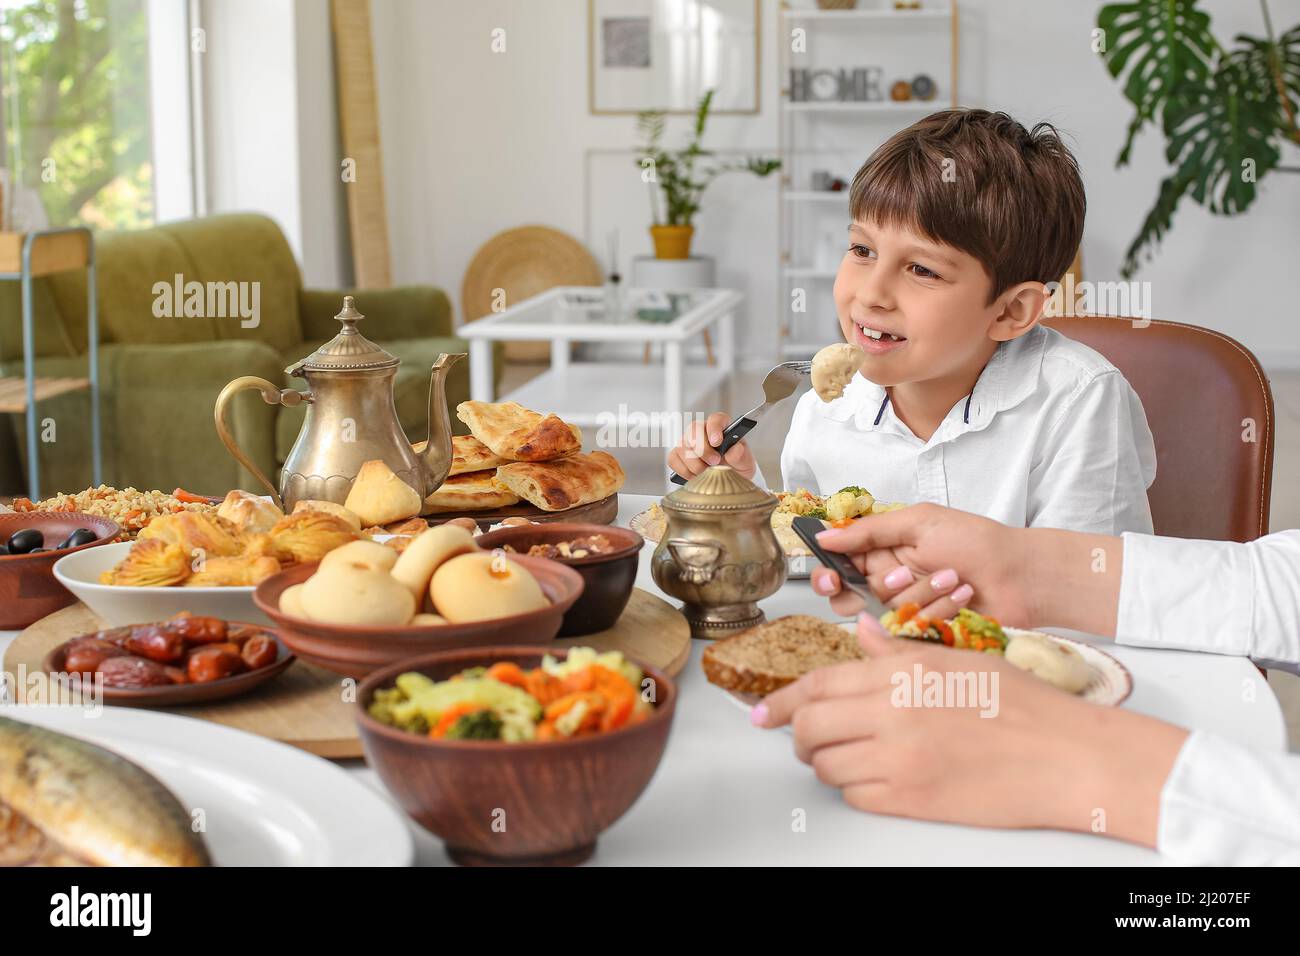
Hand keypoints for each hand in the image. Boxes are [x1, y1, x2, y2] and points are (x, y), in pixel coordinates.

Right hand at [667, 411, 755, 480]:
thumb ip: (741, 456)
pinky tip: (695, 476)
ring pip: (683, 446)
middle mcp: (702, 431)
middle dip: (703, 449)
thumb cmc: (736, 467)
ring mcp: (687, 442)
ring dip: (695, 464)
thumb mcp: (745, 463)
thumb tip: (736, 449)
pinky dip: (684, 470)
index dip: (714, 428)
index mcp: (721, 427)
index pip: (715, 419)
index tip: (717, 441)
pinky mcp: (677, 455)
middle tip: (715, 462)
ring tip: (707, 473)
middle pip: (694, 429)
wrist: (727, 481)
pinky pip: (673, 459)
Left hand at [754, 615, 1184, 843]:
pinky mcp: (910, 799)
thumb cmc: (1022, 705)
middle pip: (809, 727)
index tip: (762, 711)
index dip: (781, 700)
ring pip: (826, 766)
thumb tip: (862, 635)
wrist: (1066, 755)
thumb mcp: (958, 661)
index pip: (818, 684)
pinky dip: (854, 789)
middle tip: (804, 739)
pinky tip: (876, 778)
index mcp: (900, 671)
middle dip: (798, 734)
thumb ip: (899, 651)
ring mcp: (898, 759)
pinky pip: (855, 796)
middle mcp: (890, 712)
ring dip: (826, 763)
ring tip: (847, 757)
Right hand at [809, 503, 1035, 624]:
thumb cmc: (976, 542)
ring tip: (952, 577)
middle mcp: (889, 581)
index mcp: (883, 551)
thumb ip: (869, 531)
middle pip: (851, 597)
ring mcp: (907, 609)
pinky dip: (938, 610)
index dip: (830, 574)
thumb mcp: (920, 523)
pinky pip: (912, 630)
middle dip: (878, 587)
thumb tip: (825, 535)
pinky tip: (962, 597)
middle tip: (904, 576)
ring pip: (886, 612)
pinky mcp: (925, 633)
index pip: (838, 566)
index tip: (833, 576)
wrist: (1020, 575)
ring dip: (921, 593)